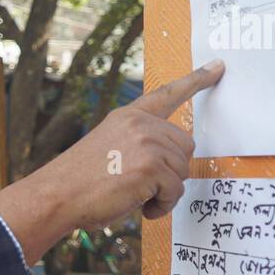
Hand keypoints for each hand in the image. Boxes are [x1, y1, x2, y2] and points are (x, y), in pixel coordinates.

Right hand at [0, 61, 223, 261]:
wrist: (56, 195)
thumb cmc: (79, 181)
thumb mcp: (108, 148)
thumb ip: (138, 144)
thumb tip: (168, 164)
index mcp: (129, 116)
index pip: (168, 94)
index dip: (197, 79)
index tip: (219, 66)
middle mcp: (141, 124)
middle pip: (185, 146)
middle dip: (170, 171)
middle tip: (142, 185)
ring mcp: (147, 143)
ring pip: (182, 171)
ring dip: (164, 192)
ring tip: (134, 197)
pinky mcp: (151, 167)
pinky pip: (175, 191)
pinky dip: (161, 206)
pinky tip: (139, 207)